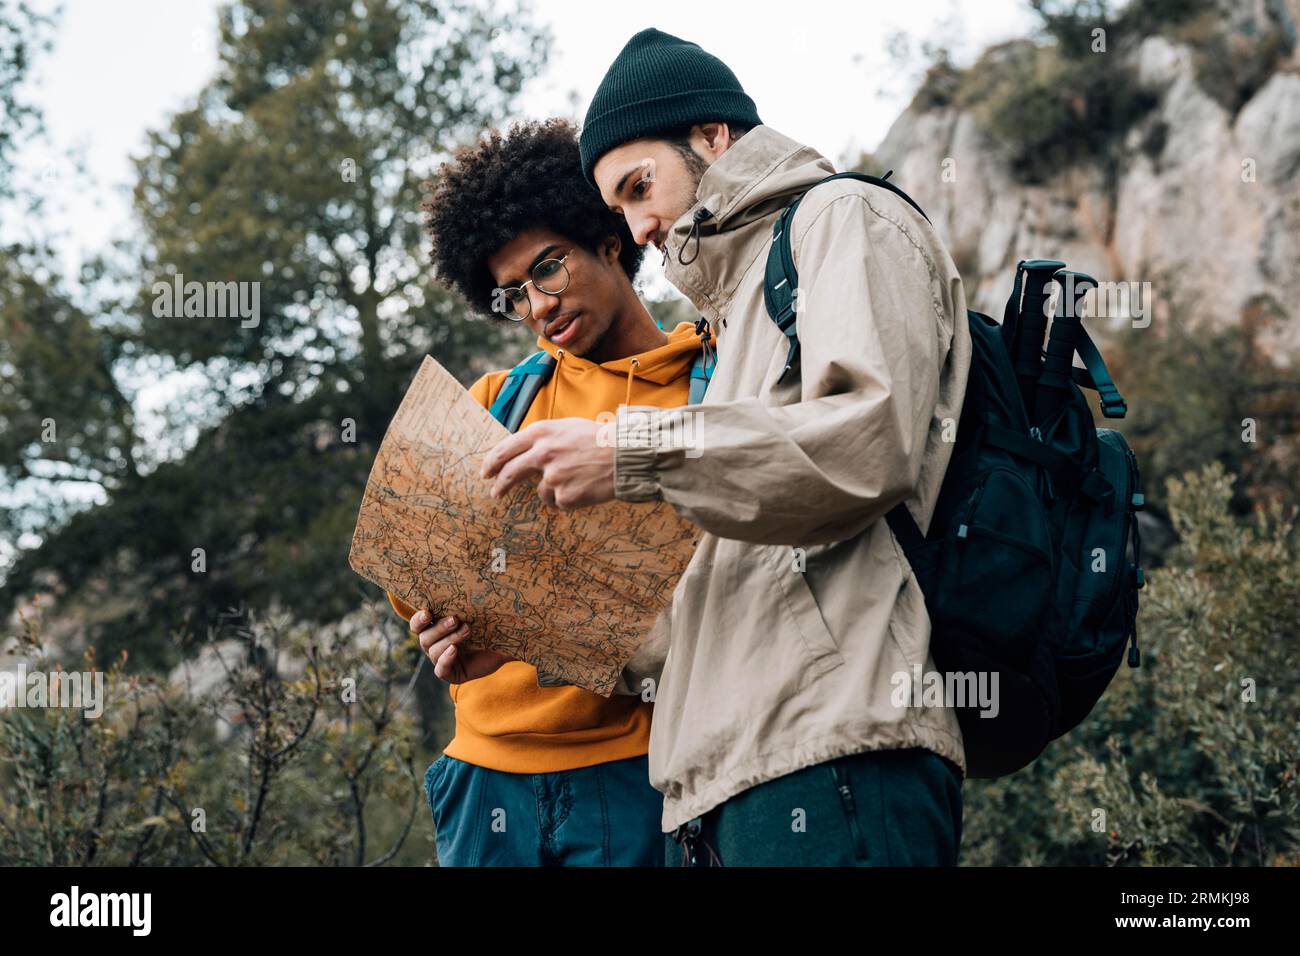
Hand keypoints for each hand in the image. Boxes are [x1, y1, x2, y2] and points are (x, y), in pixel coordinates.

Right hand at [409, 609, 513, 683]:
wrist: (509, 643)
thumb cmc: (491, 623)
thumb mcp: (478, 610)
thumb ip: (466, 600)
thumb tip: (468, 575)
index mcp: (436, 628)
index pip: (417, 625)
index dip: (418, 620)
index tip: (428, 612)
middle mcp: (435, 644)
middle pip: (424, 638)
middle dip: (439, 628)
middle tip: (456, 619)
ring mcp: (443, 660)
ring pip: (433, 652)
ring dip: (449, 640)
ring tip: (467, 630)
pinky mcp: (452, 674)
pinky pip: (441, 670)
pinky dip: (445, 660)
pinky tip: (454, 650)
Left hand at [480, 417, 615, 509]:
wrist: (626, 456)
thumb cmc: (600, 439)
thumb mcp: (567, 427)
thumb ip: (544, 439)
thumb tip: (524, 453)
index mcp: (542, 433)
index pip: (506, 448)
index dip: (492, 461)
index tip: (486, 472)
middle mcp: (542, 453)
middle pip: (511, 472)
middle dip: (500, 485)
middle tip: (495, 493)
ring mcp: (552, 476)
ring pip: (541, 491)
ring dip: (553, 490)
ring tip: (578, 480)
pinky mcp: (564, 496)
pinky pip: (559, 502)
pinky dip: (569, 499)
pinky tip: (585, 488)